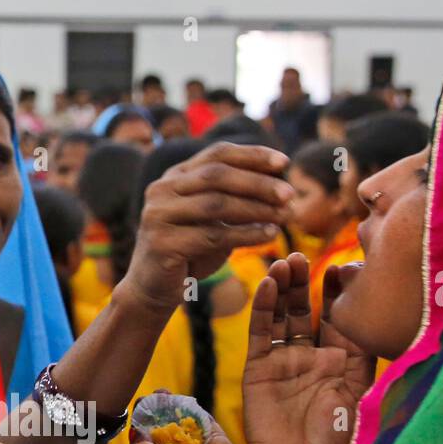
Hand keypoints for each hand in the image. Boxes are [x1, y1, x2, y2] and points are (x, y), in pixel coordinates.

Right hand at [120, 142, 292, 317]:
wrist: (153, 289)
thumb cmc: (190, 252)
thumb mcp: (213, 220)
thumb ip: (235, 199)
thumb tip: (281, 182)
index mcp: (174, 176)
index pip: (217, 154)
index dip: (252, 155)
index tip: (284, 162)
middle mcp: (161, 189)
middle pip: (218, 176)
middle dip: (258, 183)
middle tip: (290, 194)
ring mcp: (158, 215)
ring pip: (216, 205)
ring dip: (256, 209)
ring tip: (285, 216)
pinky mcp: (161, 243)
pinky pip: (212, 236)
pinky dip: (246, 235)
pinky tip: (269, 236)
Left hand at [129, 394, 279, 443]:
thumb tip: (136, 432)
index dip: (141, 424)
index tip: (141, 402)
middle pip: (166, 436)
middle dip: (159, 414)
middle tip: (158, 392)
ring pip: (188, 431)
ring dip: (179, 411)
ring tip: (170, 393)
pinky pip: (210, 430)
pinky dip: (201, 417)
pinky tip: (191, 401)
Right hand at [242, 255, 374, 443]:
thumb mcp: (365, 394)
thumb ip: (369, 357)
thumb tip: (390, 316)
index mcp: (343, 363)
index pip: (339, 317)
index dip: (338, 292)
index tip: (342, 267)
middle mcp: (313, 359)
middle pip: (307, 310)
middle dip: (306, 283)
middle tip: (304, 257)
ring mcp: (284, 364)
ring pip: (282, 316)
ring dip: (283, 288)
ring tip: (285, 262)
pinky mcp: (259, 372)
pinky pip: (260, 334)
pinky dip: (262, 308)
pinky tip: (267, 284)